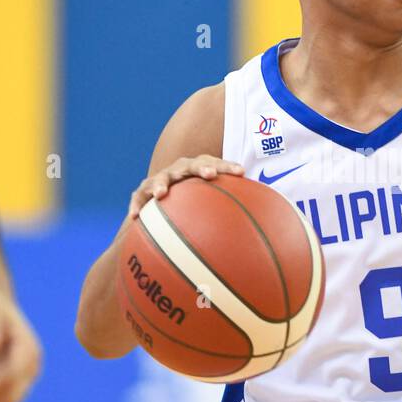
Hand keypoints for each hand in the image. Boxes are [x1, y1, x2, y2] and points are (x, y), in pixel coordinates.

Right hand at [127, 155, 243, 218]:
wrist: (159, 222)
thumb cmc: (193, 216)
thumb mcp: (213, 217)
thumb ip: (234, 220)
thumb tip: (265, 236)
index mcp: (199, 173)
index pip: (216, 165)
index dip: (227, 166)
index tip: (241, 172)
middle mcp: (180, 173)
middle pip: (191, 165)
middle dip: (201, 167)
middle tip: (210, 175)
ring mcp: (159, 181)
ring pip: (161, 178)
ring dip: (162, 183)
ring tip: (163, 194)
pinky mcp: (141, 194)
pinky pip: (138, 199)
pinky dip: (137, 205)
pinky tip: (135, 216)